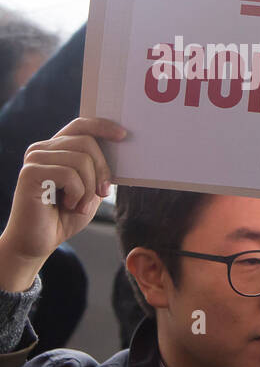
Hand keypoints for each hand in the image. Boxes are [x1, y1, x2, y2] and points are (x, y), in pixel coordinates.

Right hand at [0, 117, 126, 292]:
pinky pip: (69, 174)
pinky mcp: (30, 172)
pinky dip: (78, 193)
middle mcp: (43, 149)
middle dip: (103, 170)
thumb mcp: (91, 189)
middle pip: (87, 142)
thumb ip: (99, 169)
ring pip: (81, 159)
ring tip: (79, 205)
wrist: (39, 241)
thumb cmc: (66, 216)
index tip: (123, 135)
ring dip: (89, 188)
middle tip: (102, 193)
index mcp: (57, 149)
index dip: (102, 126)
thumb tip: (120, 148)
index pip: (80, 125)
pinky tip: (69, 205)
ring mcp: (35, 159)